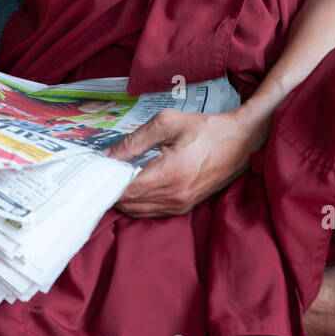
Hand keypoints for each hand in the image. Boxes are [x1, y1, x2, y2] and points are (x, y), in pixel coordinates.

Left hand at [105, 107, 265, 216]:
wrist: (240, 141)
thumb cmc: (204, 128)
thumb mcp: (167, 123)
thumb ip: (134, 141)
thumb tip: (107, 157)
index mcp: (170, 174)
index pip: (125, 191)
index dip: (106, 184)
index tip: (94, 172)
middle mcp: (175, 196)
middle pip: (128, 204)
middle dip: (112, 190)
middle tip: (102, 172)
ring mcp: (180, 205)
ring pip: (138, 211)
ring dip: (124, 198)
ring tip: (116, 177)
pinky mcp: (185, 207)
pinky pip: (151, 211)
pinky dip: (138, 202)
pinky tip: (134, 184)